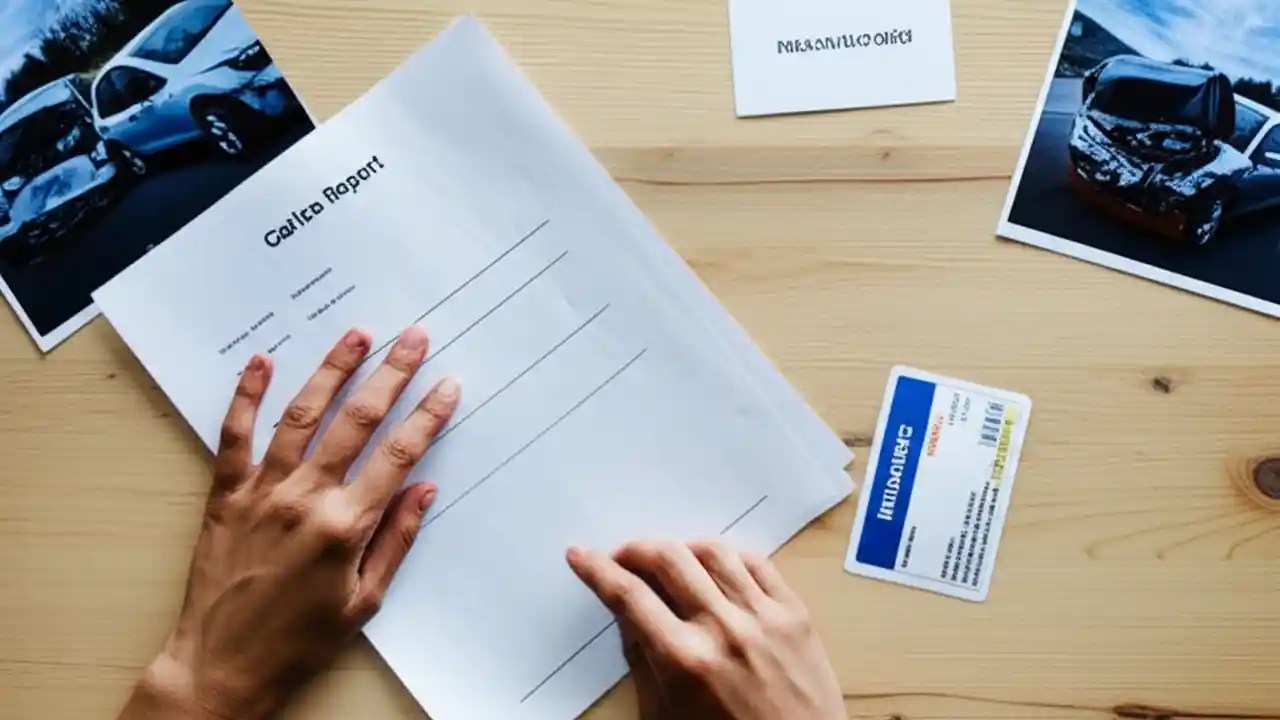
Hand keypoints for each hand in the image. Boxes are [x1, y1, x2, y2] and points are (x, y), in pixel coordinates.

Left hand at [118, 327, 459, 719]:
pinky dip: (246, 395)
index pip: (399, 455)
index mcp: (346, 526)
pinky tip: (261, 362)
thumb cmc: (298, 642)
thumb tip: (424, 489)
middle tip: (413, 338)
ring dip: (331, 370)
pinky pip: (235, 435)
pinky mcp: (226, 495)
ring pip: (301, 416)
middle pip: (357, 421)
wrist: (221, 666)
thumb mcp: (364, 601)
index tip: (448, 385)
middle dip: (391, 374)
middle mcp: (305, 498)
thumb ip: (395, 540)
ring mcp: (262, 492)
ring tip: (357, 335)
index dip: (427, 415)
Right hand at [568, 541, 843, 719]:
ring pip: (713, 551)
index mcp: (685, 661)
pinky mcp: (795, 614)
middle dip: (635, 549)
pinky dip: (728, 556)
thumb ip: (642, 663)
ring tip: (668, 560)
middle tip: (623, 556)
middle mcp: (724, 630)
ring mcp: (764, 617)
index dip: (597, 570)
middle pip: (668, 559)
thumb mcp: (666, 716)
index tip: (581, 555)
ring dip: (681, 547)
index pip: (629, 597)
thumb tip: (627, 617)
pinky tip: (714, 565)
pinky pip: (757, 563)